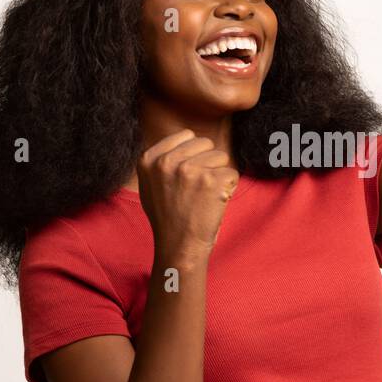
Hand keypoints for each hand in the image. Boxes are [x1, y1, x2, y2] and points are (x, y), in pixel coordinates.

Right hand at [136, 129, 238, 260]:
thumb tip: (186, 137)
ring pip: (221, 156)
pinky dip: (228, 188)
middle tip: (197, 188)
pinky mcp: (210, 181)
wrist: (178, 246)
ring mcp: (188, 170)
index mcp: (149, 159)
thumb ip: (161, 159)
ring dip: (218, 175)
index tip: (188, 176)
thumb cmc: (167, 217)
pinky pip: (232, 174)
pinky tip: (214, 202)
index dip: (194, 154)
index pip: (187, 135)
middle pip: (206, 143)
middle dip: (208, 162)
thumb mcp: (150, 184)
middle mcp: (166, 161)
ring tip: (204, 196)